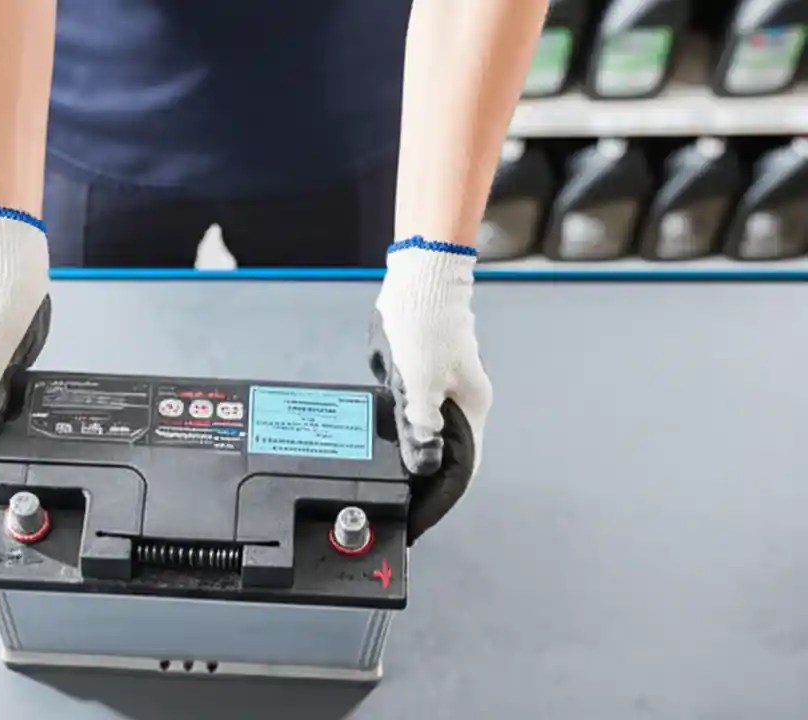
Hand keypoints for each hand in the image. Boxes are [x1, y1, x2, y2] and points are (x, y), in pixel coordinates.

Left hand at [369, 237, 491, 543]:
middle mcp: (462, 402)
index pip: (461, 471)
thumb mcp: (417, 383)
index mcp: (469, 410)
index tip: (420, 522)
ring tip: (389, 483)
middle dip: (424, 485)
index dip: (441, 501)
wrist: (422, 275)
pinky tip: (384, 436)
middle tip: (399, 507)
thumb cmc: (425, 321)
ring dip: (412, 458)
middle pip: (446, 457)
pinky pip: (416, 412)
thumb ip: (419, 428)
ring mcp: (446, 386)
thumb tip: (424, 467)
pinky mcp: (428, 372)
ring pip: (430, 435)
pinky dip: (403, 429)